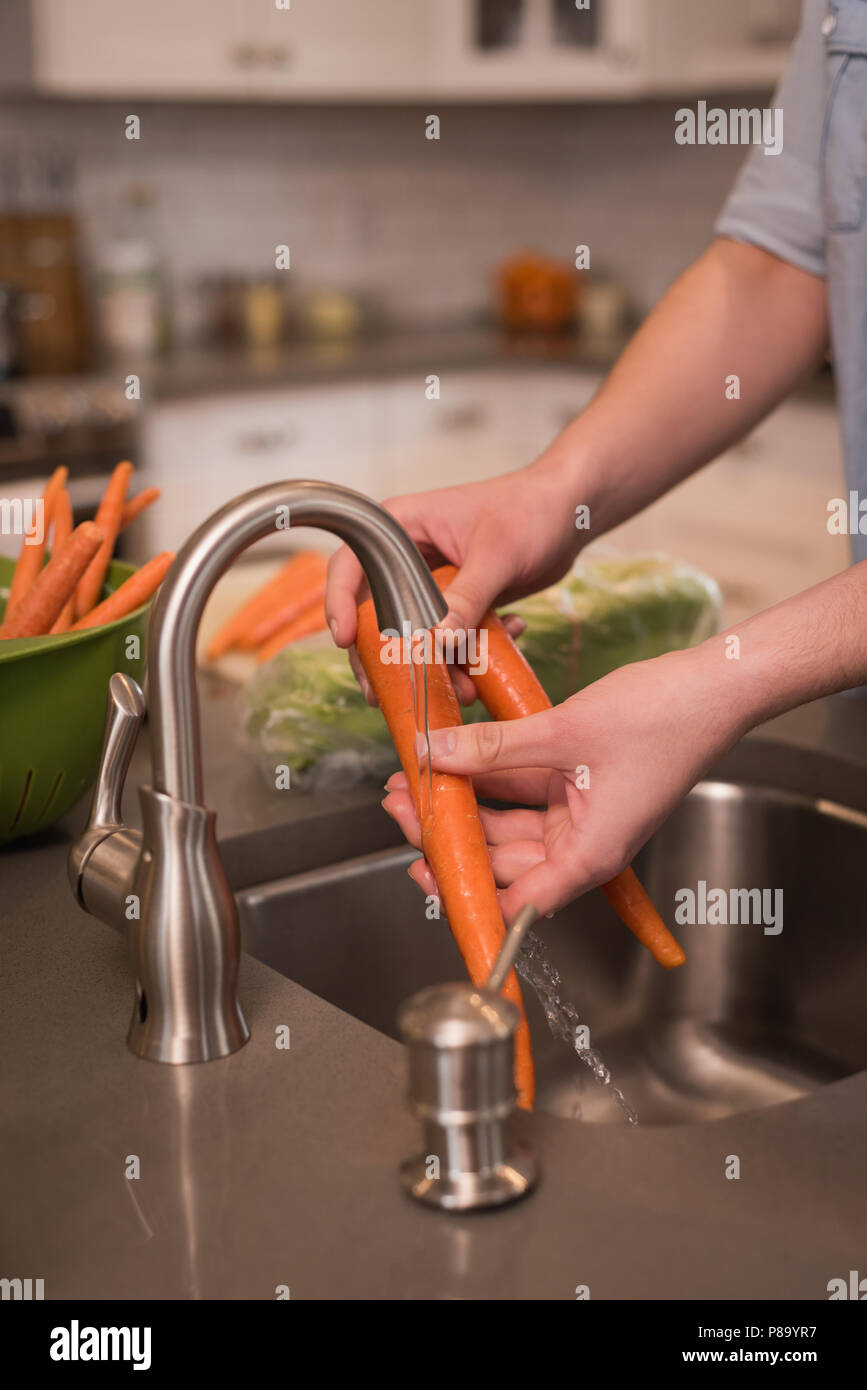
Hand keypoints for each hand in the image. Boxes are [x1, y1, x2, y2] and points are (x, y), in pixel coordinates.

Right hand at [325, 454, 581, 700]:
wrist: (571, 513)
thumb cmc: (532, 509)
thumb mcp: (496, 556)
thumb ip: (466, 599)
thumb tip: (438, 643)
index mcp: (402, 526)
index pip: (350, 564)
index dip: (338, 603)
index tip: (345, 640)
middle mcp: (408, 556)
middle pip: (374, 612)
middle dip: (386, 657)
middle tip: (386, 693)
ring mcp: (431, 582)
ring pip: (414, 634)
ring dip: (436, 667)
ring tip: (467, 688)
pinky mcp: (456, 602)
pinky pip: (448, 638)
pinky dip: (469, 654)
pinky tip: (504, 644)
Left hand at [383, 646, 747, 918]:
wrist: (715, 685)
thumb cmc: (665, 719)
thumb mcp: (562, 732)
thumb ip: (493, 747)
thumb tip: (433, 755)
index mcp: (588, 854)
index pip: (516, 901)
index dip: (467, 890)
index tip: (422, 870)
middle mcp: (583, 845)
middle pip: (502, 861)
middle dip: (450, 834)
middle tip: (401, 803)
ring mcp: (581, 815)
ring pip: (507, 826)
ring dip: (464, 805)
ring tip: (416, 778)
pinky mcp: (579, 786)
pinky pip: (523, 793)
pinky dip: (490, 780)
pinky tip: (453, 760)